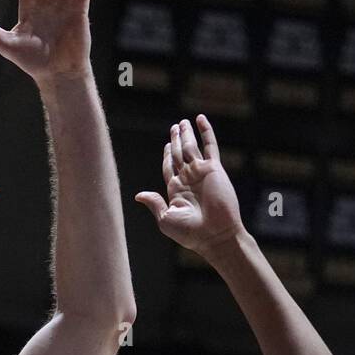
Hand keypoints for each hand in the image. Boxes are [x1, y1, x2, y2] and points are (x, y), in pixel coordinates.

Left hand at [136, 115, 243, 257]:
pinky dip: (206, 131)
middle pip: (179, 154)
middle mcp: (188, 179)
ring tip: (182, 122)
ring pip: (191, 147)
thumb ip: (154, 203)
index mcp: (176, 190)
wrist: (215, 235)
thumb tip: (138, 195)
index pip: (169, 167)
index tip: (167, 145)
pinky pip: (210, 146)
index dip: (167, 155)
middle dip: (176, 140)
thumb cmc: (190, 233)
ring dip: (187, 134)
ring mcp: (201, 172)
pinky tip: (200, 120)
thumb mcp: (166, 219)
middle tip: (175, 127)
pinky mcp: (214, 169)